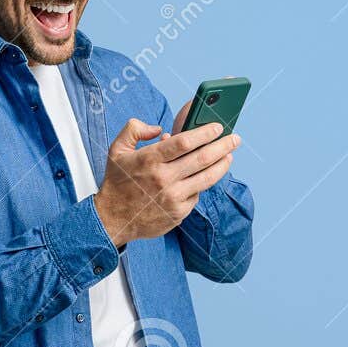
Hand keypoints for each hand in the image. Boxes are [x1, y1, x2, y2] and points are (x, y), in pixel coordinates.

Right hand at [93, 117, 239, 246]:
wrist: (112, 220)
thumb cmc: (117, 182)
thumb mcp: (117, 150)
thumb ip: (134, 129)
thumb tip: (160, 129)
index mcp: (149, 160)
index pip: (184, 142)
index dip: (204, 133)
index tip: (217, 127)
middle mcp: (163, 179)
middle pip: (202, 159)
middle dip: (223, 146)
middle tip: (235, 138)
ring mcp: (173, 198)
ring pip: (206, 178)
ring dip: (222, 165)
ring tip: (230, 156)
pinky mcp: (178, 213)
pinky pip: (197, 195)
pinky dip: (202, 184)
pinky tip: (205, 176)